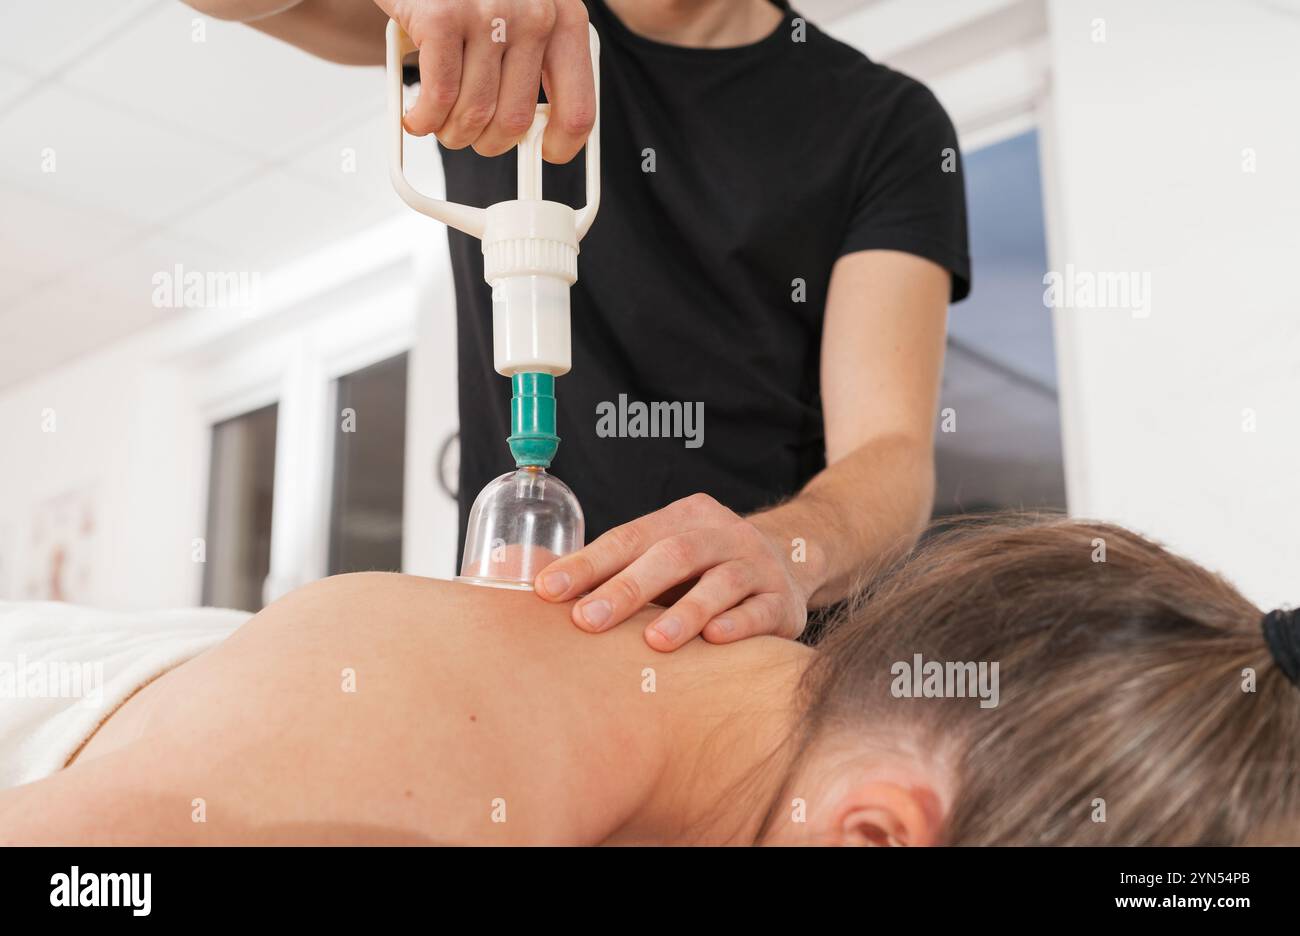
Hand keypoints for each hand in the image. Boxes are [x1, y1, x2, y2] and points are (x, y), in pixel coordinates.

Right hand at [381, 0, 595, 159]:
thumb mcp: (521, 11)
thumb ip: (536, 60)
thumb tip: (536, 130)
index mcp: (564, 17)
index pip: (579, 107)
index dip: (560, 145)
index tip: (543, 153)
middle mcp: (535, 15)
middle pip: (515, 122)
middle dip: (487, 142)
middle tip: (469, 134)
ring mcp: (489, 15)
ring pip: (473, 115)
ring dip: (450, 132)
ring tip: (437, 119)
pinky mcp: (443, 18)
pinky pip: (438, 98)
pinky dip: (423, 119)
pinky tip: (416, 115)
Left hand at [534, 494, 810, 650]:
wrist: (792, 562)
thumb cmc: (705, 568)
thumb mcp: (668, 554)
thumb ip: (620, 568)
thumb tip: (543, 589)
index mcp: (684, 517)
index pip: (629, 537)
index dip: (588, 563)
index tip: (548, 591)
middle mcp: (722, 534)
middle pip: (674, 554)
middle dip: (627, 588)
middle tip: (587, 621)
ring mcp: (757, 565)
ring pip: (721, 582)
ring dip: (686, 611)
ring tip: (654, 641)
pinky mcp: (783, 600)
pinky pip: (761, 610)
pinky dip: (738, 625)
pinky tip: (714, 641)